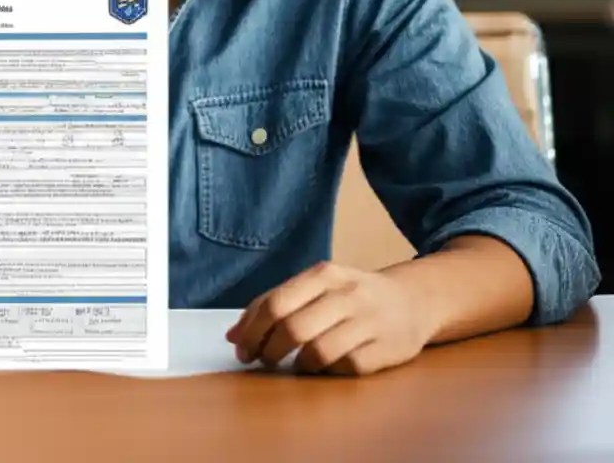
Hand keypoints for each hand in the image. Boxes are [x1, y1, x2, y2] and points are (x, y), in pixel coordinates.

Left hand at [225, 261, 436, 375]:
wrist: (415, 299)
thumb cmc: (351, 296)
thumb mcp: (316, 287)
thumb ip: (274, 304)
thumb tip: (233, 336)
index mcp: (324, 274)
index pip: (275, 303)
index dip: (251, 330)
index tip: (240, 348)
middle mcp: (348, 294)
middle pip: (293, 329)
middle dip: (269, 351)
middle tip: (263, 360)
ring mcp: (370, 321)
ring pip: (318, 352)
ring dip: (298, 365)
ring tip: (297, 364)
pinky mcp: (388, 348)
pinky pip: (346, 367)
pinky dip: (330, 372)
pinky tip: (328, 366)